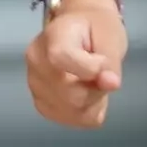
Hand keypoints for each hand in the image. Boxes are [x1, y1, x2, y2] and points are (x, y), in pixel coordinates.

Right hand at [26, 0, 128, 127]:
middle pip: (71, 94)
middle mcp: (36, 64)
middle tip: (102, 72)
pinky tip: (88, 93)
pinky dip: (87, 111)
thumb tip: (110, 84)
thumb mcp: (110, 35)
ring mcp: (35, 87)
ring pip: (73, 111)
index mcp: (51, 37)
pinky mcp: (42, 105)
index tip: (103, 60)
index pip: (62, 59)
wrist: (79, 28)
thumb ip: (110, 61)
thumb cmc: (96, 27)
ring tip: (93, 81)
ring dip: (94, 101)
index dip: (91, 68)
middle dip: (97, 88)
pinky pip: (73, 119)